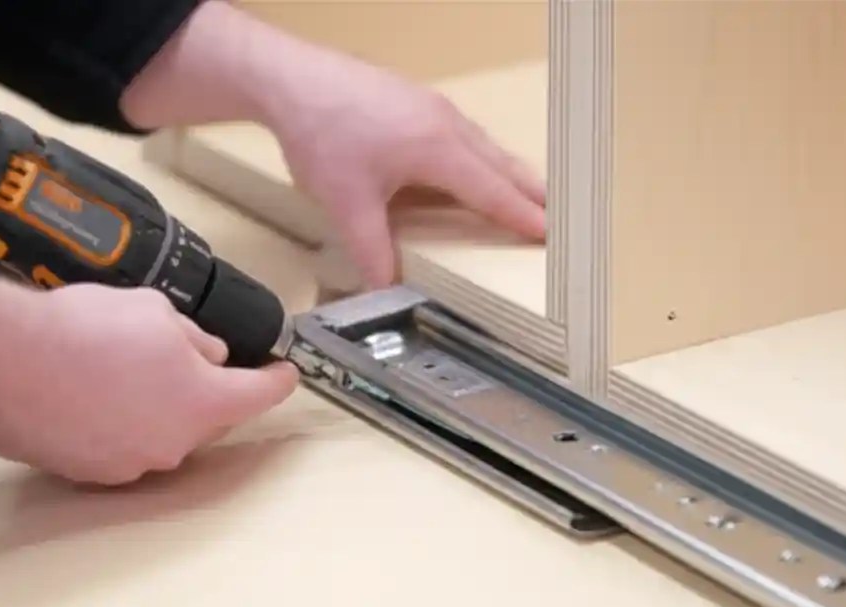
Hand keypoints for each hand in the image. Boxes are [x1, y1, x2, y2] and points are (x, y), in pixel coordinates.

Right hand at [0, 285, 297, 485]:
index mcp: (203, 402)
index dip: (277, 381)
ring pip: (159, 435)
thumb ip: (194, 339)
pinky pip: (116, 446)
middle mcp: (173, 444)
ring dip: (154, 408)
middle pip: (208, 419)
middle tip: (184, 358)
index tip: (286, 374)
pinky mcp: (85, 472)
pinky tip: (88, 394)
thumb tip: (207, 356)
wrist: (3, 358)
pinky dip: (114, 424)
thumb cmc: (84, 328)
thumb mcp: (156, 312)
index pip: (259, 395)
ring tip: (119, 370)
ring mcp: (128, 465)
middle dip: (206, 391)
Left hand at [267, 48, 546, 288]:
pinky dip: (480, 153)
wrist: (290, 79)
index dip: (521, 216)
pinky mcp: (415, 98)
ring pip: (483, 144)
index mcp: (438, 150)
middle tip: (556, 214)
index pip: (491, 192)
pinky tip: (470, 161)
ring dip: (507, 170)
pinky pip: (463, 131)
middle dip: (529, 191)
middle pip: (499, 163)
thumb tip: (385, 288)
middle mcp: (445, 124)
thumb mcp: (346, 204)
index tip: (549, 234)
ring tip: (525, 189)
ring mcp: (432, 106)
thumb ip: (372, 250)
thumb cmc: (321, 133)